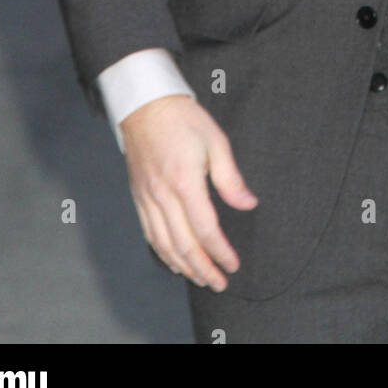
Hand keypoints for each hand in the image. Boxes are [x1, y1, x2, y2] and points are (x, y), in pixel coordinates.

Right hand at [120, 94, 257, 289]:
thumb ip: (230, 178)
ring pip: (164, 245)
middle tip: (220, 283)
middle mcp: (163, 196)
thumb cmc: (183, 119)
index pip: (205, 230)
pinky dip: (162, 253)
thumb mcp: (216, 141)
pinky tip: (174, 261)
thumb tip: (248, 204)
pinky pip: (149, 234)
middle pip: (183, 245)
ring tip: (201, 278)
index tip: (233, 264)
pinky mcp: (138, 197)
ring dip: (183, 267)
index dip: (220, 252)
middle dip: (203, 269)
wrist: (146, 104)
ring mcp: (147, 198)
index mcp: (185, 182)